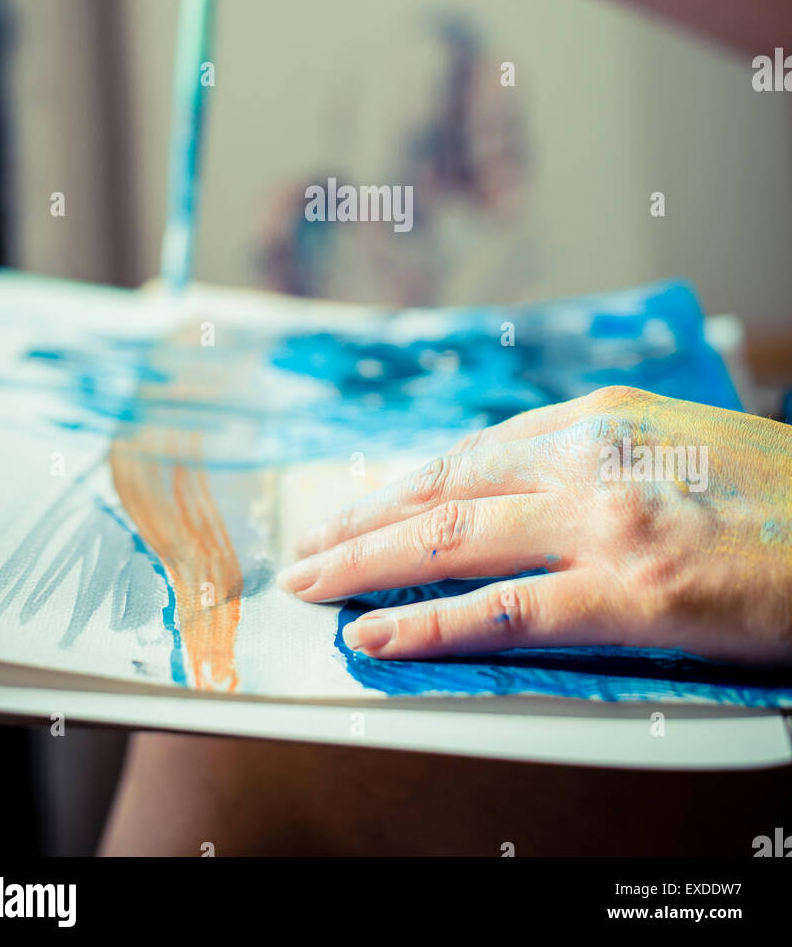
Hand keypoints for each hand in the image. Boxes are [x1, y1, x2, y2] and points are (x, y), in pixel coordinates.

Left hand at [278, 387, 791, 664]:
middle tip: (306, 548)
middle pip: (446, 488)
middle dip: (363, 522)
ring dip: (368, 563)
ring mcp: (602, 524)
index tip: (360, 507)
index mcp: (601, 416)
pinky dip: (427, 624)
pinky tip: (376, 634)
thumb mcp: (679, 440)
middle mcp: (588, 458)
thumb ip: (599, 452)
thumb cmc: (777, 497)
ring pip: (453, 539)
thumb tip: (525, 482)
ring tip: (312, 586)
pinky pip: (502, 613)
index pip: (473, 452)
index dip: (405, 484)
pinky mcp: (624, 594)